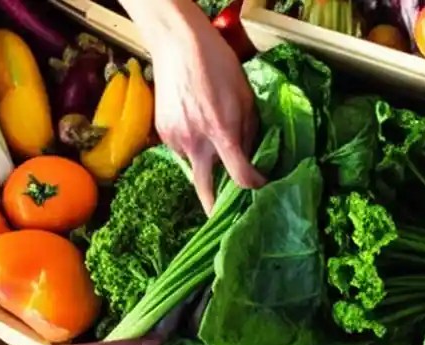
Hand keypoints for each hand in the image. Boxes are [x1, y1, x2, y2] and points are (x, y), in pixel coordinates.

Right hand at [138, 0, 263, 211]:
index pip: (240, 176)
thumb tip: (252, 157)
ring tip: (217, 162)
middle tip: (227, 219)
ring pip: (193, 168)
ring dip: (206, 171)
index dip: (255, 186)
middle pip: (205, 190)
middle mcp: (195, 141)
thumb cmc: (220, 67)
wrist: (179, 44)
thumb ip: (249, 133)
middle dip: (216, 209)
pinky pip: (182, 152)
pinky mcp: (162, 132)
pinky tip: (199, 133)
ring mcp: (175, 138)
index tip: (262, 186)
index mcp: (221, 132)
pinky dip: (193, 151)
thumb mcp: (246, 100)